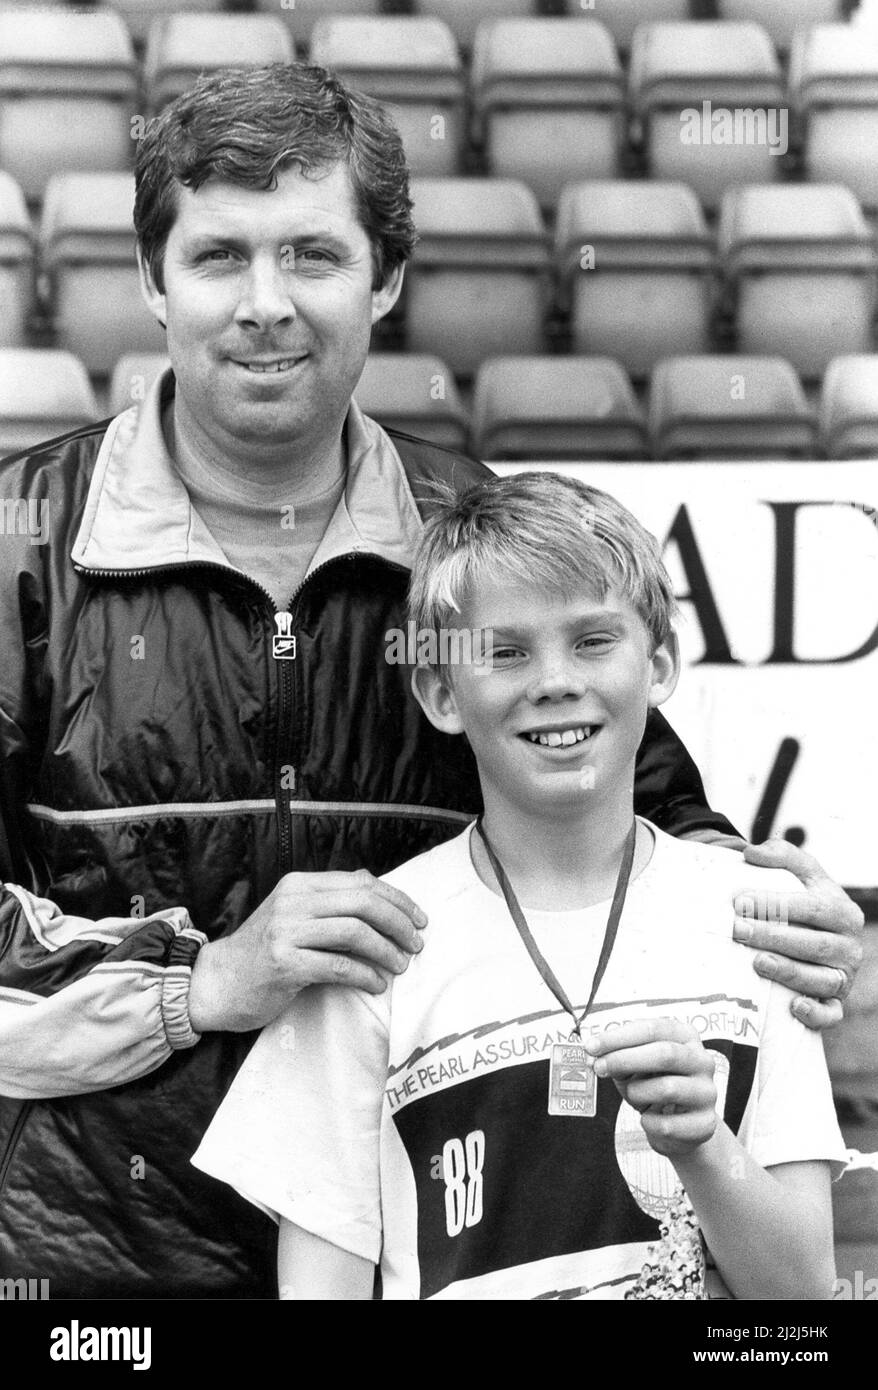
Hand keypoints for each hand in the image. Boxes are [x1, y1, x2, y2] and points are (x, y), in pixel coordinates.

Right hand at [187, 869, 426, 1033]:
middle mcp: (293, 902)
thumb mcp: (293, 914)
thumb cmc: (262, 951)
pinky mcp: (284, 964)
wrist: (216, 982)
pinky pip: (338, 966)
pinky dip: (365, 975)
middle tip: (416, 943)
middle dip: (398, 923)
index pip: (361, 882)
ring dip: (386, 951)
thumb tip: (376, 888)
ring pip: (354, 933)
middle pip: (362, 903)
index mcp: (300, 884)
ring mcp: (286, 932)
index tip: (418, 919)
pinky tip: (376, 984)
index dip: (397, 900)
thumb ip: (329, 901)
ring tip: (400, 965)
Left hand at [584, 1017, 716, 1158]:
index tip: (591, 1046)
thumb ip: (618, 1056)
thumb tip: (595, 1055)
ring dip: (637, 1092)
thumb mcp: (635, 1065)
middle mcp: (702, 1061)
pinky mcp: (706, 1124)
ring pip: (667, 1088)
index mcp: (686, 1037)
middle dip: (625, 1059)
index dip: (619, 1036)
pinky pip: (666, 1124)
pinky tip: (647, 1118)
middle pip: (665, 1053)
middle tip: (598, 1067)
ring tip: (632, 1095)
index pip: (654, 1029)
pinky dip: (647, 1122)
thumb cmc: (655, 1086)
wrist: (681, 1126)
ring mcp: (707, 1093)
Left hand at [733, 840, 864, 1030]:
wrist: (813, 935)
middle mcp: (849, 946)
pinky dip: (816, 1013)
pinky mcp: (835, 1003)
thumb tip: (751, 854)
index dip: (776, 903)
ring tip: (757, 962)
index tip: (739, 900)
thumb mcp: (799, 874)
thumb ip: (781, 855)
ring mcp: (843, 977)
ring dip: (788, 972)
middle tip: (737, 929)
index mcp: (842, 911)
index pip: (812, 907)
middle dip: (773, 936)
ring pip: (821, 979)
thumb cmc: (801, 903)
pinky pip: (831, 1013)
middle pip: (814, 944)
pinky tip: (793, 1006)